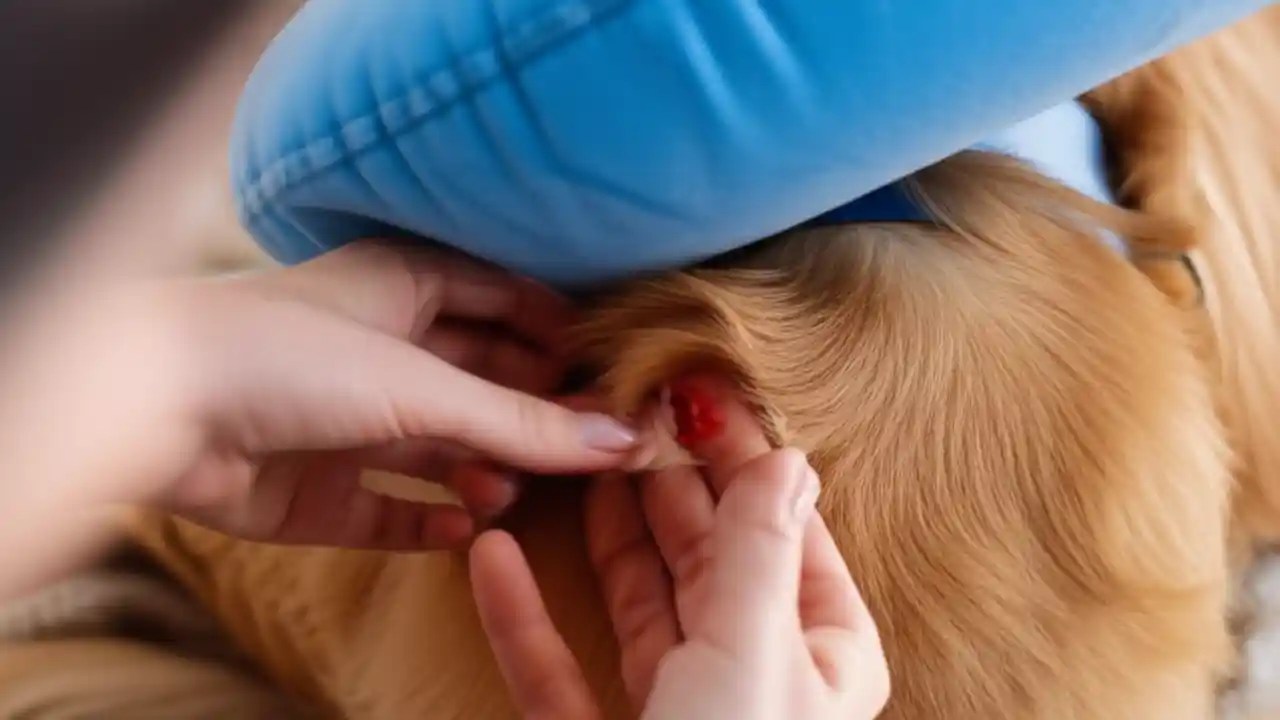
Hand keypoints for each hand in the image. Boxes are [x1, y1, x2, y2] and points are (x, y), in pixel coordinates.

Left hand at [110, 241, 636, 548]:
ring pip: (438, 448)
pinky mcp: (315, 487)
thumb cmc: (285, 354)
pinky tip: (460, 525)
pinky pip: (389, 507)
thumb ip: (522, 422)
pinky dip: (428, 519)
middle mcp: (377, 348)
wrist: (154, 409)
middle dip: (526, 414)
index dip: (555, 331)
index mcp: (403, 286)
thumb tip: (621, 440)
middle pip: (478, 380)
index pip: (503, 300)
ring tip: (504, 489)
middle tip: (582, 450)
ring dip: (479, 470)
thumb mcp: (422, 385)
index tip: (607, 372)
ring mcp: (345, 420)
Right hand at [470, 381, 890, 719]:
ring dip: (598, 531)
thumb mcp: (751, 654)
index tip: (694, 391)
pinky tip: (496, 555)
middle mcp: (752, 680)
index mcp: (819, 655)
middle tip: (620, 413)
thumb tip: (784, 453)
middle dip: (662, 484)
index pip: (781, 529)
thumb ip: (756, 549)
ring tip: (566, 460)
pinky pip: (558, 670)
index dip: (738, 457)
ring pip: (634, 602)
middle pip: (702, 557)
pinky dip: (525, 614)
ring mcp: (671, 716)